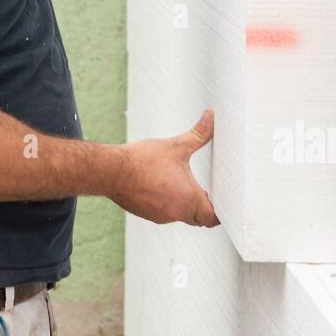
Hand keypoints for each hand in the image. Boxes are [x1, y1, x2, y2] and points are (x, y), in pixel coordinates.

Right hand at [111, 109, 219, 225]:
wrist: (110, 171)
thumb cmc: (142, 160)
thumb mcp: (176, 145)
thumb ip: (199, 134)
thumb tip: (211, 117)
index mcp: (188, 199)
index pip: (214, 218)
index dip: (222, 211)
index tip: (225, 199)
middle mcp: (176, 213)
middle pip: (200, 219)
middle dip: (205, 206)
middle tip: (208, 189)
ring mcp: (160, 216)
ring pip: (181, 215)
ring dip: (185, 203)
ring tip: (183, 183)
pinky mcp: (147, 213)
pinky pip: (165, 212)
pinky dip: (169, 202)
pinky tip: (163, 185)